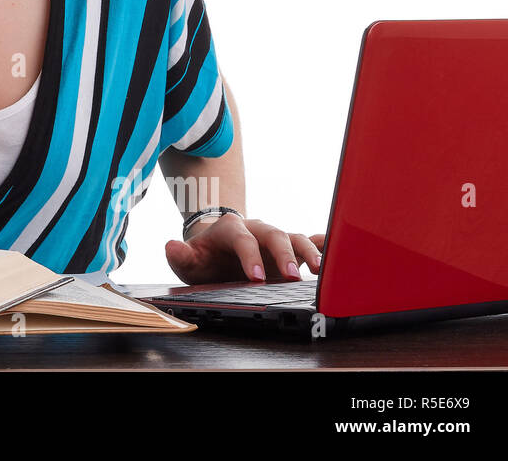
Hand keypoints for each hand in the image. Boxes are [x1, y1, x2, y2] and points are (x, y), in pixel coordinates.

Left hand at [164, 215, 325, 284]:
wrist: (217, 252)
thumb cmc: (204, 258)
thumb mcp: (188, 259)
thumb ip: (179, 255)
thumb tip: (170, 246)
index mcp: (230, 229)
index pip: (242, 238)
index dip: (249, 256)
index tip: (255, 278)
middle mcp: (256, 229)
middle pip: (274, 234)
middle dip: (283, 254)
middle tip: (290, 276)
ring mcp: (274, 238)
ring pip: (295, 237)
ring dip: (308, 252)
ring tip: (320, 270)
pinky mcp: (289, 248)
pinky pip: (310, 240)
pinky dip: (324, 245)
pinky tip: (337, 253)